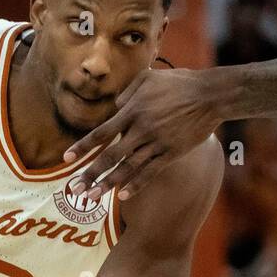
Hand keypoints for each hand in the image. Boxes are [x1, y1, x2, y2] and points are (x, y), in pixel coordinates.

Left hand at [63, 68, 221, 201]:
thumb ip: (127, 94)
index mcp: (132, 111)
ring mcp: (157, 143)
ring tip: (92, 198)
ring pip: (127, 168)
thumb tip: (114, 110)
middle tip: (74, 190)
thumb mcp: (148, 78)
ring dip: (108, 185)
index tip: (66, 160)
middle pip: (110, 156)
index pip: (101, 133)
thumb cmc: (178, 83)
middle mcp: (141, 129)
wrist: (210, 95)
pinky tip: (122, 197)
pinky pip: (150, 172)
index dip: (82, 147)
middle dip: (90, 174)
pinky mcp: (171, 153)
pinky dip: (136, 185)